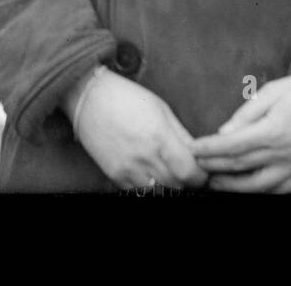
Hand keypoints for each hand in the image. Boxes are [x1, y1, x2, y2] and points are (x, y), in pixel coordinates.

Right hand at [67, 67, 208, 189]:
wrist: (89, 98)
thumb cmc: (127, 98)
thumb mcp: (161, 109)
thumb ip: (181, 135)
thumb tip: (199, 155)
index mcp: (159, 137)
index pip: (190, 173)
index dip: (200, 175)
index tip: (201, 170)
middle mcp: (144, 156)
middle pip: (177, 185)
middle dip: (186, 180)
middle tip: (185, 168)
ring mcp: (127, 169)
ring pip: (159, 193)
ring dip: (167, 184)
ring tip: (166, 168)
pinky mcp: (114, 175)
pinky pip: (138, 192)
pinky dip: (148, 186)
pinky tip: (148, 171)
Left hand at [190, 75, 290, 192]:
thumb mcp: (273, 92)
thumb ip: (246, 114)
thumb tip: (223, 133)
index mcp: (272, 132)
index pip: (231, 146)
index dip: (208, 149)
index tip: (192, 149)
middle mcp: (282, 155)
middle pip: (238, 166)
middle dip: (213, 166)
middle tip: (195, 164)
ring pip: (256, 186)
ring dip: (231, 186)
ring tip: (213, 181)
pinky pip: (277, 191)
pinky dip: (258, 192)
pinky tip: (245, 187)